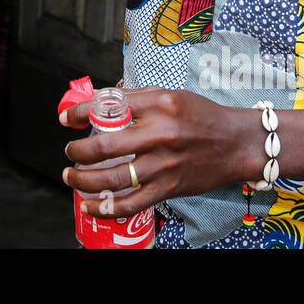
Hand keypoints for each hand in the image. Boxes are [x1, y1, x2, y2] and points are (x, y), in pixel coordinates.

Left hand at [61, 88, 256, 217]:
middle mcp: (160, 134)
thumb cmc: (202, 116)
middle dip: (78, 151)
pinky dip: (106, 208)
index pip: (109, 106)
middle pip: (105, 145)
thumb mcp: (169, 95)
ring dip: (84, 179)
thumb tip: (96, 100)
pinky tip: (89, 205)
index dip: (79, 113)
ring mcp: (164, 164)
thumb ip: (134, 98)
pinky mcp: (169, 188)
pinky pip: (132, 203)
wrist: (237, 143)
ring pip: (113, 177)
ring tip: (71, 175)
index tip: (65, 118)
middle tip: (69, 152)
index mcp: (158, 104)